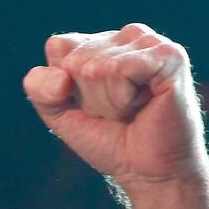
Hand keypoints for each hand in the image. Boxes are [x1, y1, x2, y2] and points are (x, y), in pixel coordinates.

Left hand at [22, 23, 208, 195]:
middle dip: (90, 98)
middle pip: (75, 60)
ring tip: (132, 110)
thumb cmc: (109, 139)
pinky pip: (120, 69)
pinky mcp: (169, 55)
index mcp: (101, 41)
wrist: (148, 173)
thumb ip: (39, 88)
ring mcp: (150, 41)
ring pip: (97, 68)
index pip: (58, 47)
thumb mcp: (58, 112)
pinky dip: (124, 98)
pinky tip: (145, 103)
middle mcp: (126, 34)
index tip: (93, 104)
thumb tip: (60, 77)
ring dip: (110, 102)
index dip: (65, 86)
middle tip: (118, 112)